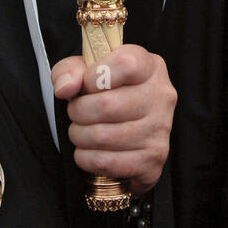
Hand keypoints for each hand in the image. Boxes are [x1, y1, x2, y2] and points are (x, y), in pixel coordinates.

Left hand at [52, 45, 175, 194]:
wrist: (124, 124)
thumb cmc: (104, 92)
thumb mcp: (84, 71)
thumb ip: (69, 70)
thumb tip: (65, 88)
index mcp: (149, 67)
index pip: (126, 65)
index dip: (95, 77)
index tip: (86, 86)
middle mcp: (161, 96)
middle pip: (107, 105)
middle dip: (78, 111)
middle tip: (75, 112)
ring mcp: (160, 130)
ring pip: (103, 137)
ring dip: (79, 135)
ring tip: (80, 131)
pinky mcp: (152, 160)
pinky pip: (107, 162)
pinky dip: (87, 159)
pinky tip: (88, 150)